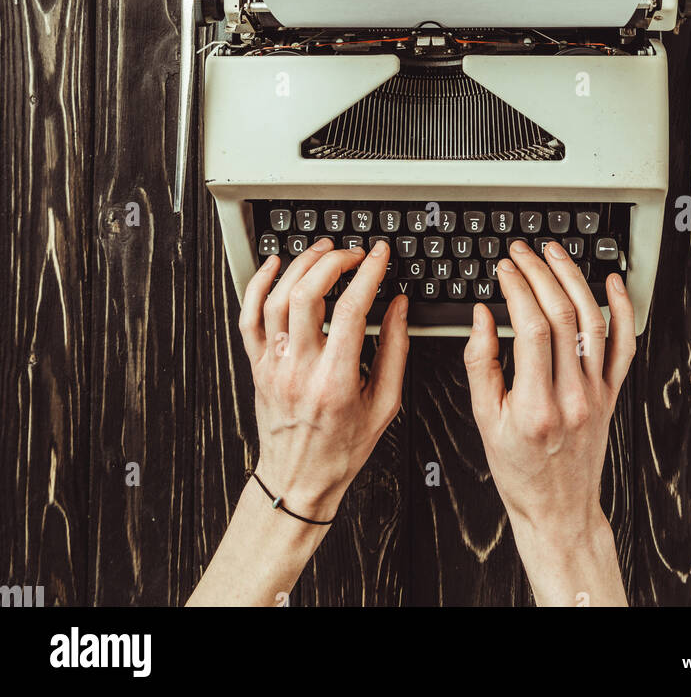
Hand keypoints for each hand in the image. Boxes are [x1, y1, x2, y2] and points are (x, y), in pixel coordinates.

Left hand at [240, 237, 408, 519]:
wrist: (297, 480)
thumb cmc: (342, 449)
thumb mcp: (385, 405)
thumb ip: (395, 351)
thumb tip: (400, 307)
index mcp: (336, 381)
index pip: (351, 310)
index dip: (368, 273)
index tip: (379, 256)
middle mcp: (300, 369)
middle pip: (307, 295)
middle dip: (334, 262)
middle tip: (353, 254)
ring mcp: (273, 365)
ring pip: (276, 298)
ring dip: (300, 264)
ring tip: (323, 250)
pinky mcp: (257, 365)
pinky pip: (249, 316)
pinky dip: (258, 284)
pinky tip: (275, 265)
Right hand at [463, 241, 634, 605]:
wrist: (558, 509)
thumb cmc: (519, 471)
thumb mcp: (483, 420)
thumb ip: (480, 364)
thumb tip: (482, 316)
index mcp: (536, 404)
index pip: (532, 327)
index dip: (518, 288)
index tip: (505, 269)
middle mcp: (572, 396)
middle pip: (563, 316)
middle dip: (541, 274)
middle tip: (524, 253)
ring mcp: (597, 394)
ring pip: (593, 322)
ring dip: (574, 279)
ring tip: (555, 255)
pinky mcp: (612, 394)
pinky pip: (624, 346)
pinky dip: (622, 309)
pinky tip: (612, 283)